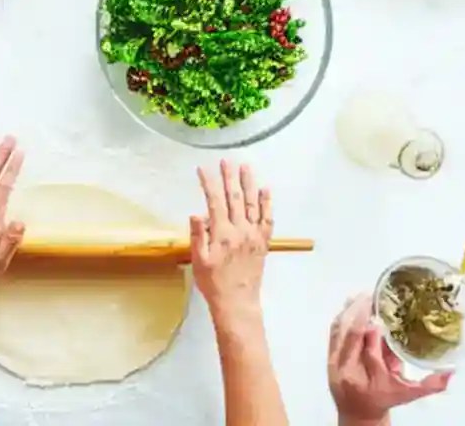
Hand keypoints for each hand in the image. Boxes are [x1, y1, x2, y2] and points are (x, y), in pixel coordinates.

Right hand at [190, 161, 272, 315]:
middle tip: (226, 161)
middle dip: (229, 178)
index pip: (214, 202)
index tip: (202, 169)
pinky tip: (265, 190)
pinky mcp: (263, 243)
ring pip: (252, 204)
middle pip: (235, 198)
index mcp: (222, 234)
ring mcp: (254, 236)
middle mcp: (241, 231)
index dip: (208, 184)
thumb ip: (198, 236)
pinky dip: (267, 204)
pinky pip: (267, 219)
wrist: (237, 302)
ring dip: (248, 184)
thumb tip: (196, 213)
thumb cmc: (213, 283)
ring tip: (246, 167)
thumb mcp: (198, 260)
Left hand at [329, 295, 450, 424]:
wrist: (358, 412)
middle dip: (360, 314)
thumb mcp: (408, 393)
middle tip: (371, 297)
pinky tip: (350, 305)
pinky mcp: (329, 356)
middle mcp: (348, 370)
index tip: (382, 318)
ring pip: (339, 331)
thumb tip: (451, 372)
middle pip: (351, 337)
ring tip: (362, 296)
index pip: (370, 353)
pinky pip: (333, 333)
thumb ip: (430, 385)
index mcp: (369, 381)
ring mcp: (335, 363)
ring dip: (349, 312)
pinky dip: (342, 317)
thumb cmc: (383, 400)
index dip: (374, 334)